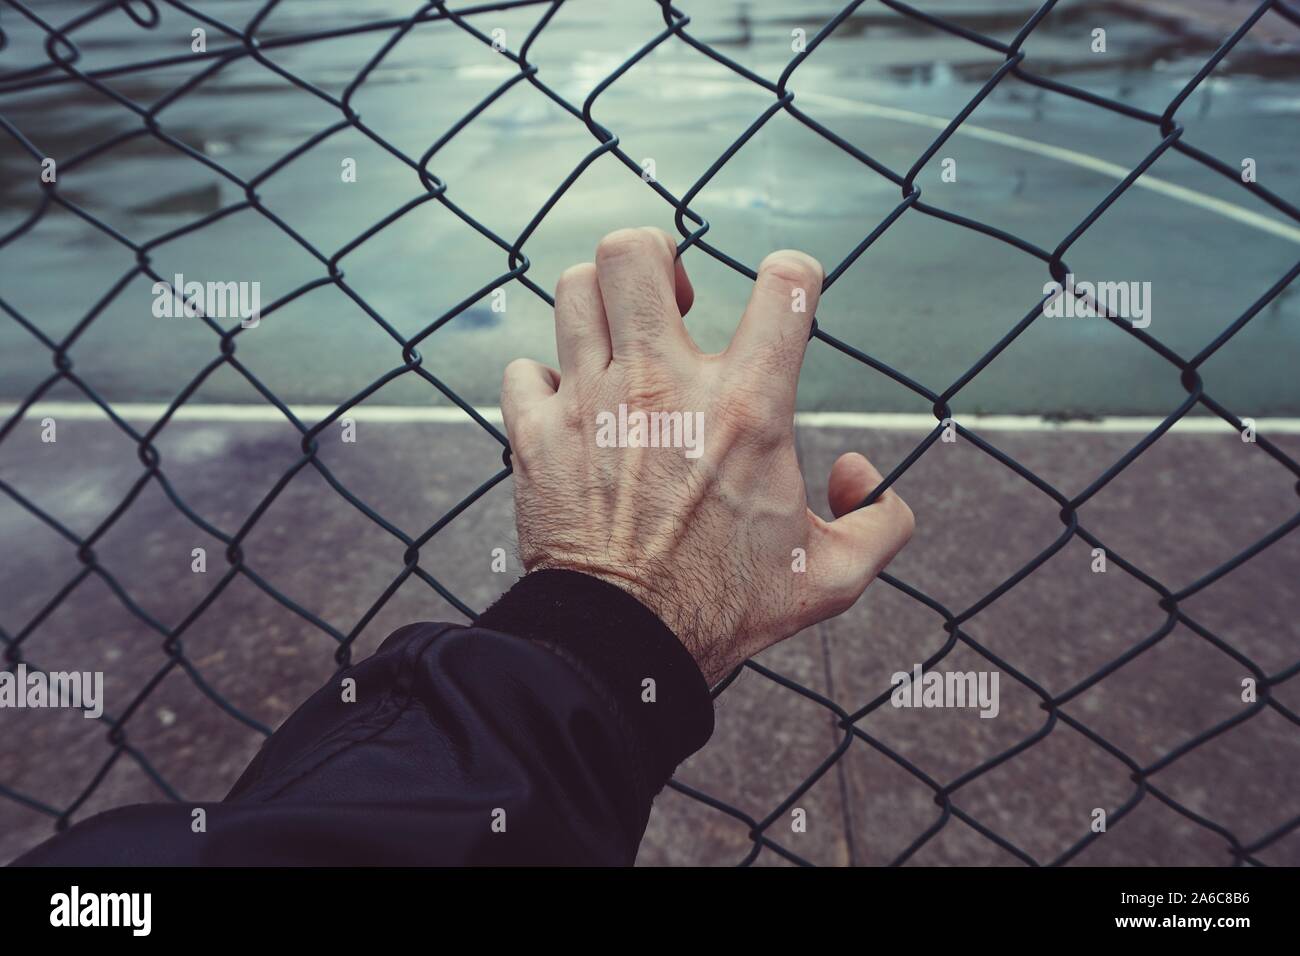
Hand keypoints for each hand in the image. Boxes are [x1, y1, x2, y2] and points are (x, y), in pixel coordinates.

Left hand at [500, 227, 913, 685]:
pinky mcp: (535, 435)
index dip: (796, 275)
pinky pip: (524, 369)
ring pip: (574, 290)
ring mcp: (590, 404)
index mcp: (746, 407)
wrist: (624, 649)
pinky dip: (544, 381)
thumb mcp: (833, 577)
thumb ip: (882, 522)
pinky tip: (568, 409)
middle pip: (637, 252)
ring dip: (600, 306)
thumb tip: (860, 474)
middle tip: (672, 299)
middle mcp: (662, 385)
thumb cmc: (727, 611)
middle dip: (658, 256)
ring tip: (618, 342)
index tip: (788, 297)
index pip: (785, 283)